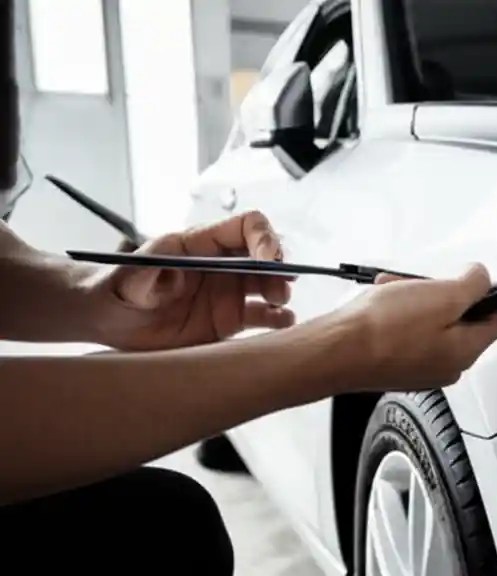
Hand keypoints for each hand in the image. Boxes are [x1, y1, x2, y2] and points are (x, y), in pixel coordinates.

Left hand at [89, 211, 296, 350]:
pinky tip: (281, 325)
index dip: (265, 238)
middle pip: (266, 256)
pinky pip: (264, 317)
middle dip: (279, 270)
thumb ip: (143, 274)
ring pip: (270, 286)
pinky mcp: (229, 321)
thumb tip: (162, 270)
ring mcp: (228, 293)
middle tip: (277, 293)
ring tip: (279, 309)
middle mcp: (222, 265)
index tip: (269, 261)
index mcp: (201, 244)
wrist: (110, 321)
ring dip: (281, 294)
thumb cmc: (115, 288)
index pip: (246, 226)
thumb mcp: (125, 278)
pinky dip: (279, 319)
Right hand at [332, 264, 496, 390]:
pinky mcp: (396, 364)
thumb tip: (483, 278)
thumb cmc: (383, 330)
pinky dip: (399, 311)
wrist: (333, 352)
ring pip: (433, 321)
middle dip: (446, 292)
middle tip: (426, 282)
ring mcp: (421, 367)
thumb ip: (472, 285)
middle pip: (464, 319)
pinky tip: (381, 302)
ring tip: (396, 289)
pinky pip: (409, 330)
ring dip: (417, 297)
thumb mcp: (442, 295)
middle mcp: (447, 365)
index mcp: (465, 352)